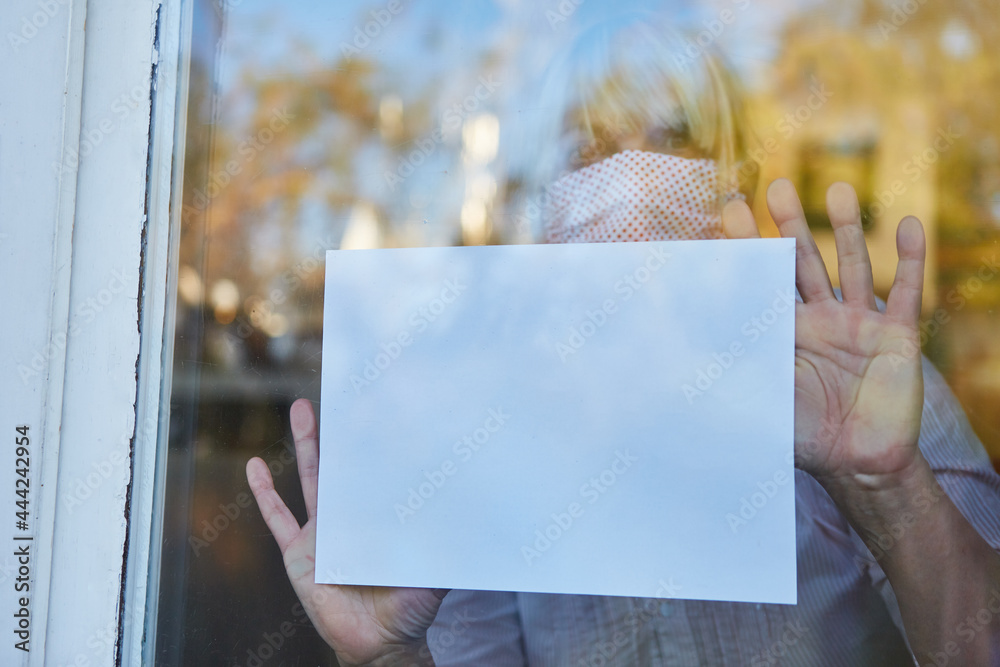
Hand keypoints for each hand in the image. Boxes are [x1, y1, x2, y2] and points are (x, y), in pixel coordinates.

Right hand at [246, 399, 446, 665]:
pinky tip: (255, 467)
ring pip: (312, 479)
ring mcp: (321, 533)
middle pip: (342, 465)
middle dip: (338, 431)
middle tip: (335, 395)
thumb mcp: (433, 573)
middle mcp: (349, 518)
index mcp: (378, 517)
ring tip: (302, 410)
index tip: (381, 408)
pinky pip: (277, 518)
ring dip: (306, 445)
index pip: (377, 472)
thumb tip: (475, 520)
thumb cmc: (407, 608)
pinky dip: (265, 493)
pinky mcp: (298, 553)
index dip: (377, 444)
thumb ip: (446, 547)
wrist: (377, 643)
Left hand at [722, 180, 925, 487]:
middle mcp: (819, 318)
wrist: (856, 462)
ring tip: (837, 190)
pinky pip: (906, 291)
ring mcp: (859, 323)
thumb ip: (733, 371)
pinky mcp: (896, 334)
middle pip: (803, 261)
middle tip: (777, 187)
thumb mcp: (762, 398)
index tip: (731, 209)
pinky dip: (909, 259)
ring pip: (853, 265)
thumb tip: (672, 358)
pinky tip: (907, 225)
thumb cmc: (803, 434)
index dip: (748, 245)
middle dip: (790, 225)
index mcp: (784, 331)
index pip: (762, 279)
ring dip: (847, 229)